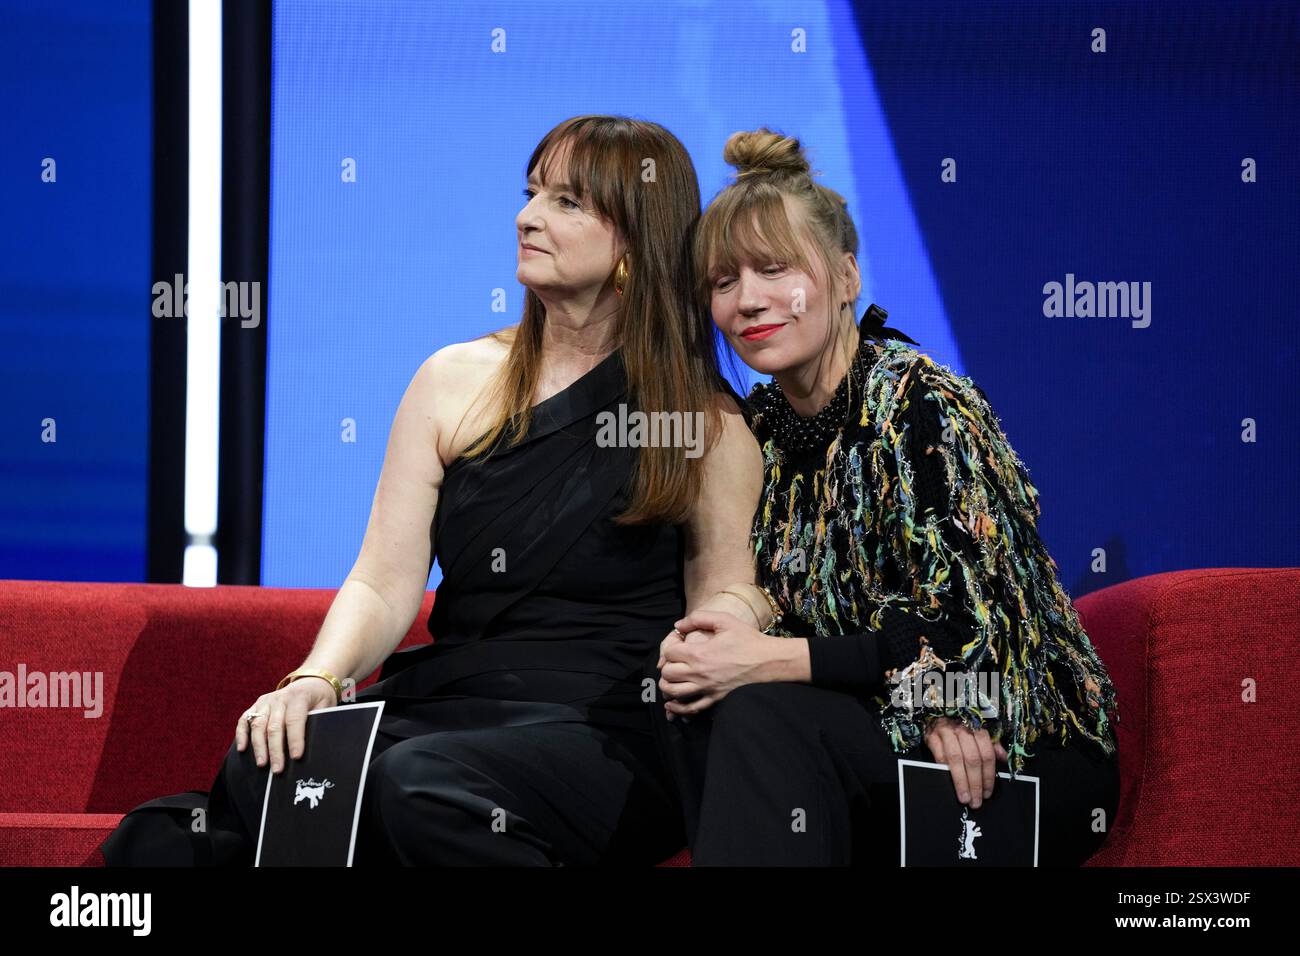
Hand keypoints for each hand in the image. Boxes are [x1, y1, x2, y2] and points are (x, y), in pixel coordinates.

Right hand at [234, 677, 337, 773]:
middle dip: (276, 750)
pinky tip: (242, 749)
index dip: (295, 740)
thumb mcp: (325, 706)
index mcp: (298, 697)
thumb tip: (313, 746)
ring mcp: (266, 701)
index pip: (294, 720)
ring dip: (259, 747)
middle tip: (278, 769)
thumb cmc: (319, 698)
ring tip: (262, 764)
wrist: (310, 681)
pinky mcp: (256, 706)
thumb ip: (318, 722)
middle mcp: (279, 698)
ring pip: (258, 725)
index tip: (296, 757)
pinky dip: (242, 734)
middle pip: (274, 726)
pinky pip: (244, 720)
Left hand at [658, 609, 774, 717]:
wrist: (769, 661)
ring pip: (673, 692)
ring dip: (667, 685)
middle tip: (674, 661)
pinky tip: (672, 704)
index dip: (670, 646)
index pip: (669, 653)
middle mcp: (699, 673)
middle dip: (666, 665)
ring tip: (671, 678)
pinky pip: (690, 708)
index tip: (679, 643)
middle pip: (667, 673)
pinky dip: (677, 707)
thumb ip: (698, 618)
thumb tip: (678, 625)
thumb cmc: (748, 640)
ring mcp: (706, 688)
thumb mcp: (725, 620)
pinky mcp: (715, 699)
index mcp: (700, 653)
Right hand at [923, 716, 1008, 808]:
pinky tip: (949, 783)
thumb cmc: (959, 724)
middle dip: (975, 783)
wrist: (936, 712)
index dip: (988, 776)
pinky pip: (939, 756)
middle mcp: (963, 729)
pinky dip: (945, 770)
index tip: (987, 792)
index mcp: (978, 728)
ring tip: (964, 797)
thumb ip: (991, 744)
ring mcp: (946, 732)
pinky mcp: (931, 736)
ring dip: (961, 782)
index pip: (987, 755)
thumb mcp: (977, 731)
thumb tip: (1004, 758)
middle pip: (973, 759)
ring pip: (956, 760)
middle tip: (976, 800)